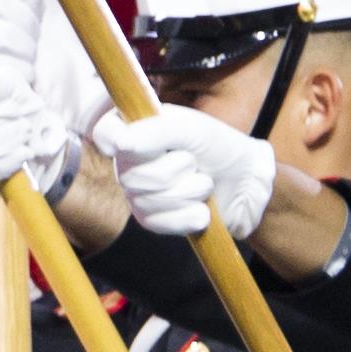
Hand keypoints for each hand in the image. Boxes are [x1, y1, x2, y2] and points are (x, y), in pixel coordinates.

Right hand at [101, 110, 274, 243]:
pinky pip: (161, 223)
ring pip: (150, 200)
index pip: (104, 132)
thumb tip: (119, 143)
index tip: (129, 142)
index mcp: (135, 130)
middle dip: (176, 170)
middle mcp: (129, 162)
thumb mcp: (191, 129)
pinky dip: (191, 215)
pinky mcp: (152, 220)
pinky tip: (202, 209)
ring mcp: (137, 194)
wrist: (246, 183)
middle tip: (194, 162)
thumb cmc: (217, 148)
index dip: (113, 139)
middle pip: (132, 175)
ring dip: (190, 191)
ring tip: (204, 183)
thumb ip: (156, 131)